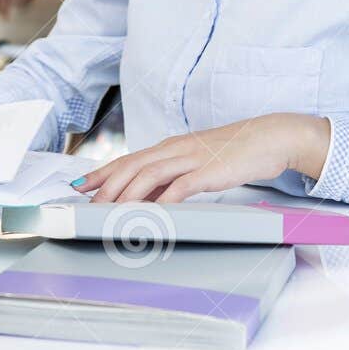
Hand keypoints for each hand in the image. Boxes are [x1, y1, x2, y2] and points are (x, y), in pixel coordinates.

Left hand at [75, 114, 331, 204]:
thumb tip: (147, 197)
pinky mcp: (210, 171)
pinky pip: (182, 185)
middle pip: (132, 166)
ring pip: (150, 174)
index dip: (102, 172)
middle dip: (106, 185)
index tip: (80, 185)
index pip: (128, 159)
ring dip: (126, 194)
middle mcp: (175, 149)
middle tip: (86, 204)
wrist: (268, 138)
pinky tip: (153, 211)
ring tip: (110, 210)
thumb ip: (172, 177)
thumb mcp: (195, 163)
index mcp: (169, 147)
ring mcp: (192, 158)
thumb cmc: (232, 152)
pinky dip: (164, 199)